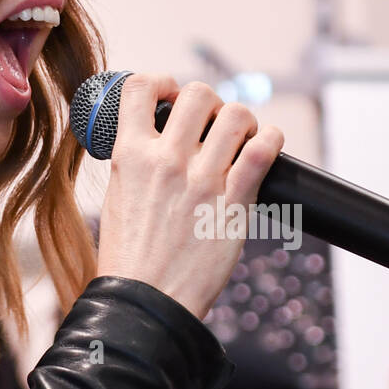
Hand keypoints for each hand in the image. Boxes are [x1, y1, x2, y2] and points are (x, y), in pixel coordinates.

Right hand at [95, 75, 284, 320]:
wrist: (146, 305)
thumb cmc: (131, 260)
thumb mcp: (118, 198)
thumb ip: (136, 164)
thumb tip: (155, 141)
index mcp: (129, 156)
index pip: (141, 87)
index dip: (163, 83)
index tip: (172, 96)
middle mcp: (165, 161)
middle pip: (198, 94)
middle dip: (211, 103)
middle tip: (214, 125)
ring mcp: (202, 181)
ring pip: (235, 115)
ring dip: (243, 122)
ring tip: (241, 140)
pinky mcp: (234, 203)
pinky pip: (262, 150)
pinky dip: (271, 139)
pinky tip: (267, 145)